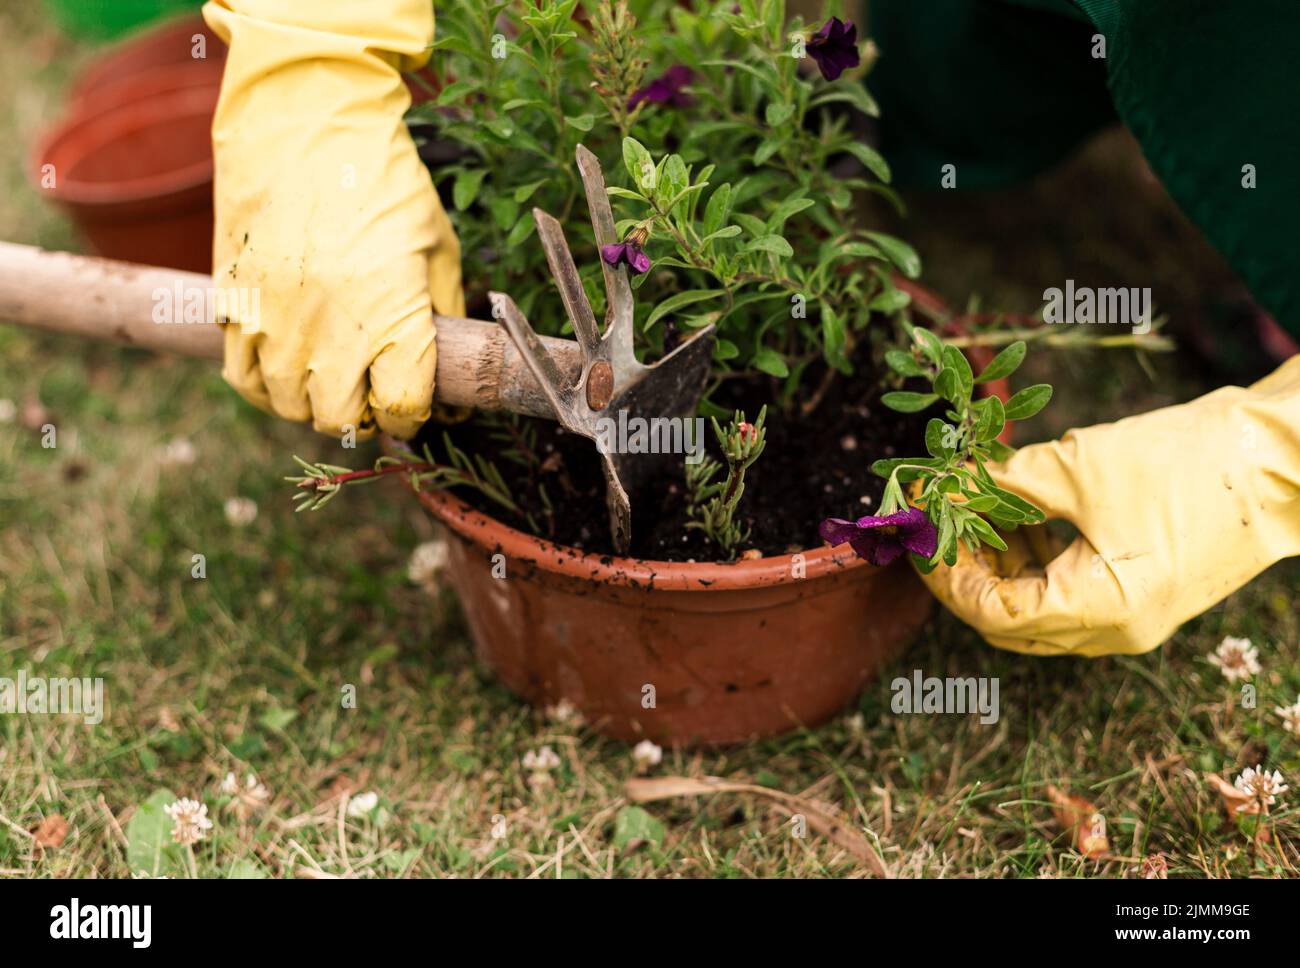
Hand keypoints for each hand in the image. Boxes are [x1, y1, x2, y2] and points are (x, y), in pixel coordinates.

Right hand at [203, 0, 462, 438]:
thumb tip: (447, 365)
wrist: (302, 122)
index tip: (413, 401)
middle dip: (365, 416)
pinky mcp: (234, 305)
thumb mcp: (436, 245)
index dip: (412, 413)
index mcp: (391, 315)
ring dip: (315, 405)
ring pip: (291, 406)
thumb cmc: (383, 180)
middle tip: (373, 393)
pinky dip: (267, 389)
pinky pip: (242, 379)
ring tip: (332, 380)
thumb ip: (443, 312)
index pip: (401, 407)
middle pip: (342, 419)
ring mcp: (274, 321)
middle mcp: (330, 328)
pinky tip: (287, 373)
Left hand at [919, 356, 1299, 655]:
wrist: (1280, 459)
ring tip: (966, 510)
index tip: (914, 530)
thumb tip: (940, 488)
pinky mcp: (1142, 596)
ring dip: (997, 563)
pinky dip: (1034, 560)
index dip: (945, 573)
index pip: (993, 613)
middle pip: (1009, 621)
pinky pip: (1069, 592)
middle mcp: (1115, 631)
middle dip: (964, 571)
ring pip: (1037, 608)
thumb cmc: (1185, 461)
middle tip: (931, 524)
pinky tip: (1012, 514)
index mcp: (1099, 610)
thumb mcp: (1077, 468)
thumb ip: (1000, 485)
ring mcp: (1132, 619)